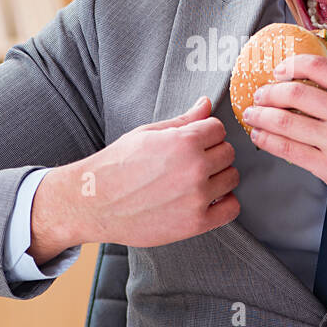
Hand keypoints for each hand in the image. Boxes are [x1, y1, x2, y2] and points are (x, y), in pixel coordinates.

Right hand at [34, 96, 239, 253]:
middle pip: (228, 153)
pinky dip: (224, 203)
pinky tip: (208, 199)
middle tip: (192, 162)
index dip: (205, 134)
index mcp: (185, 141)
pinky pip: (231, 209)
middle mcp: (195, 168)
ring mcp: (197, 197)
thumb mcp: (148, 134)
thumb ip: (183, 120)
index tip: (195, 142)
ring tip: (196, 181)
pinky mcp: (196, 222)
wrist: (95, 202)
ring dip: (219, 178)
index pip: (218, 128)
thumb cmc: (117, 167)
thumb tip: (205, 104)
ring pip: (232, 178)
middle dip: (212, 154)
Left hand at [241, 54, 326, 224]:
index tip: (279, 70)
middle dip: (268, 92)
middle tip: (259, 94)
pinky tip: (260, 137)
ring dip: (261, 116)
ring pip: (285, 122)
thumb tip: (314, 90)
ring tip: (252, 115)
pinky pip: (287, 150)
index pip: (318, 66)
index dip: (291, 65)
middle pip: (294, 93)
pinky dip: (267, 141)